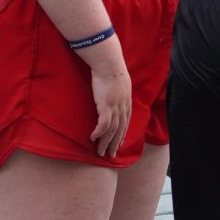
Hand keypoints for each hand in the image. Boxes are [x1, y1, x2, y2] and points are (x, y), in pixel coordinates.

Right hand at [80, 39, 131, 156]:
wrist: (109, 64)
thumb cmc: (111, 71)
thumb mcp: (119, 83)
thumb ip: (117, 92)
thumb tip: (113, 93)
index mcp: (127, 103)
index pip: (126, 123)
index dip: (122, 135)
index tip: (119, 144)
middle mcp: (123, 108)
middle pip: (120, 130)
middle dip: (115, 144)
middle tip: (111, 156)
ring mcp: (116, 108)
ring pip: (112, 131)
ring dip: (106, 143)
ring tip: (100, 152)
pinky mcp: (106, 106)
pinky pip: (104, 125)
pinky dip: (99, 133)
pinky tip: (93, 138)